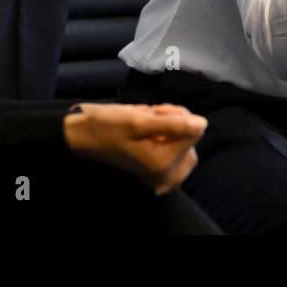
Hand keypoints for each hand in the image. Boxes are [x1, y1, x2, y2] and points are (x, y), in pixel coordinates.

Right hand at [62, 103, 207, 195]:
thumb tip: (203, 124)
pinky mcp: (156, 169)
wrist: (83, 134)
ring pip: (183, 141)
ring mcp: (161, 175)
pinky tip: (146, 127)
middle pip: (190, 140)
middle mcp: (164, 176)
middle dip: (175, 122)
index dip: (176, 116)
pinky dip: (164, 132)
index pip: (193, 132)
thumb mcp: (139, 120)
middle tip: (152, 115)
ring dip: (168, 124)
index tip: (155, 111)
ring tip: (146, 120)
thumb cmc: (108, 126)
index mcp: (163, 165)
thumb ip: (173, 123)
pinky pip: (173, 148)